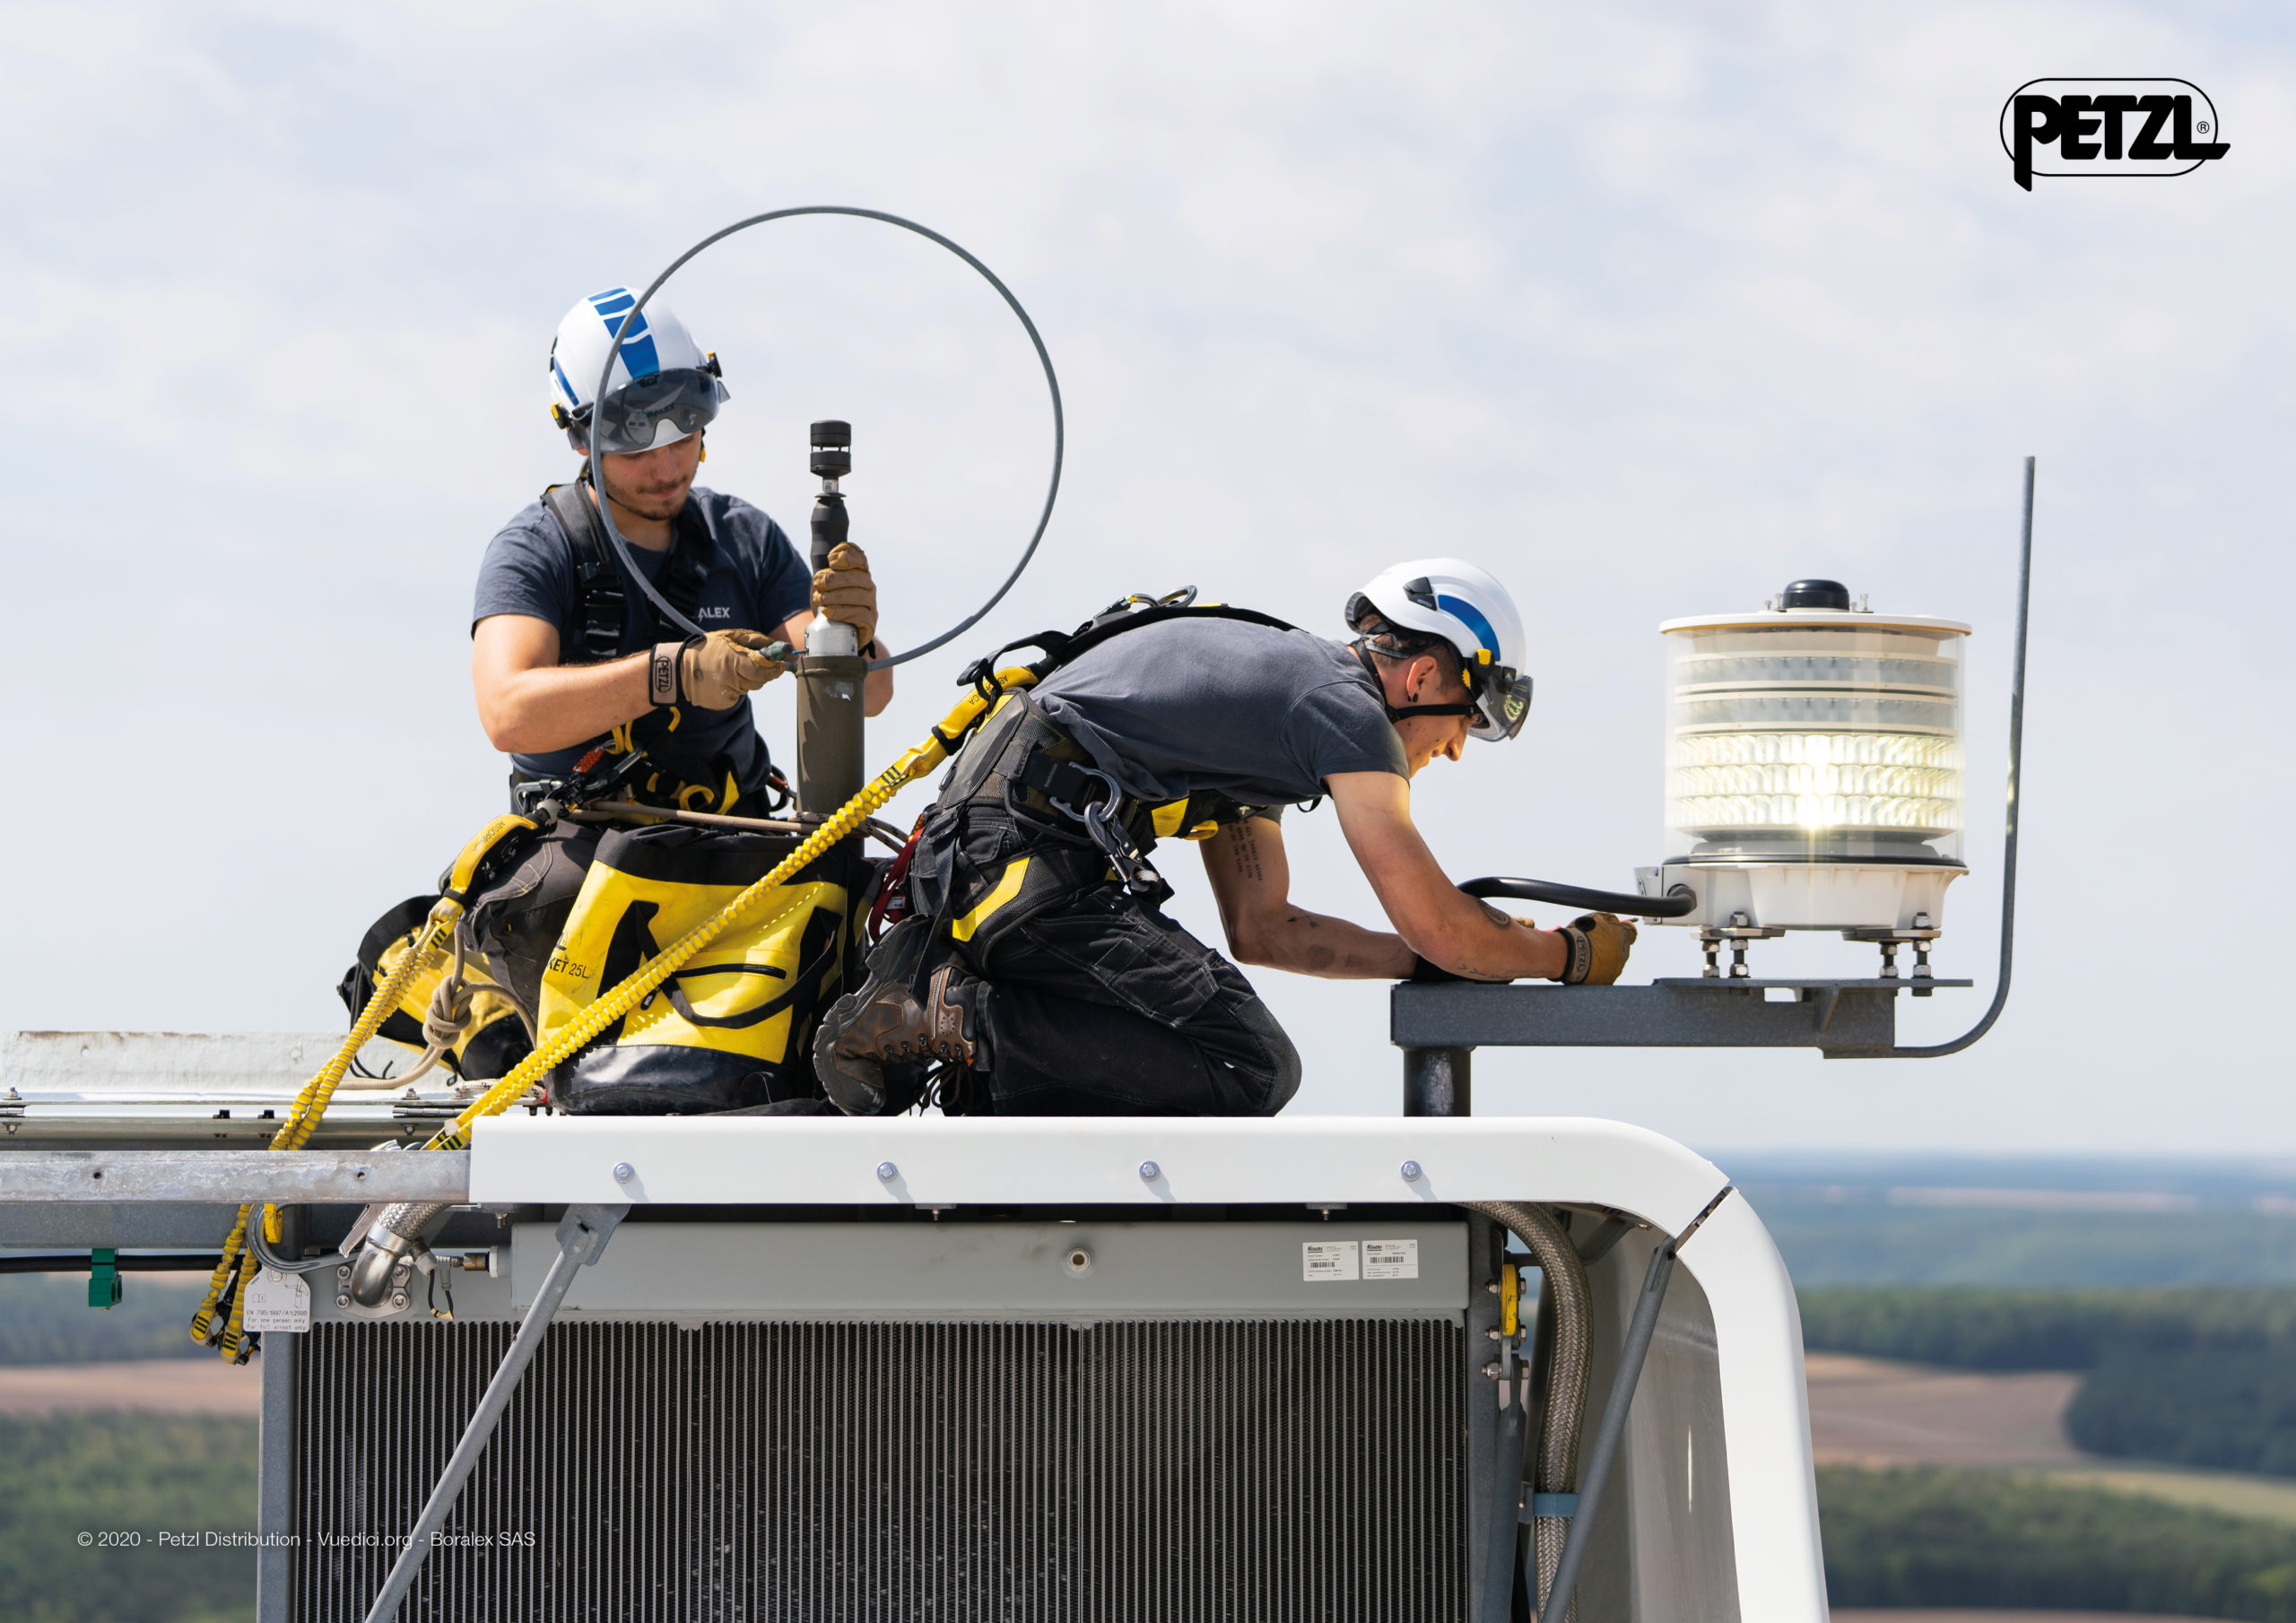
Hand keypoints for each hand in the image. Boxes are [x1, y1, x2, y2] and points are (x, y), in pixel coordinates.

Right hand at [657, 629, 785, 710]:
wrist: (679, 671)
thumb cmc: (705, 650)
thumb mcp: (728, 637)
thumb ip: (753, 640)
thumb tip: (775, 645)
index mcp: (733, 661)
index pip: (763, 668)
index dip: (774, 667)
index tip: (781, 663)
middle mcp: (732, 680)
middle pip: (761, 680)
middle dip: (764, 672)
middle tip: (758, 664)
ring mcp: (728, 694)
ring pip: (751, 687)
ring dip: (748, 679)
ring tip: (732, 669)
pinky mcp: (724, 703)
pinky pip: (739, 694)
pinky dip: (737, 687)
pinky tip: (724, 679)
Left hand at [811, 541, 877, 648]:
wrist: (838, 631)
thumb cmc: (832, 604)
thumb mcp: (825, 585)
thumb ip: (826, 571)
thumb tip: (828, 564)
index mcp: (861, 573)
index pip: (860, 558)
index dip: (847, 556)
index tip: (830, 560)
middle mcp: (869, 587)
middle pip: (857, 577)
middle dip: (834, 578)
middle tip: (818, 582)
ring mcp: (871, 604)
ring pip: (857, 596)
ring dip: (835, 596)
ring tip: (820, 599)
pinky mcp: (870, 621)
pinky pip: (858, 615)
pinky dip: (840, 612)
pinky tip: (828, 612)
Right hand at [1553, 912, 1636, 984]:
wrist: (1568, 955)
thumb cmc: (1580, 935)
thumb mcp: (1594, 918)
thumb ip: (1609, 918)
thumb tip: (1617, 920)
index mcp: (1622, 936)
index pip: (1632, 932)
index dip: (1623, 930)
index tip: (1615, 931)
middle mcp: (1623, 952)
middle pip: (1623, 948)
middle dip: (1613, 945)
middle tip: (1597, 944)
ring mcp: (1617, 968)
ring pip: (1615, 961)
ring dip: (1607, 958)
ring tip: (1590, 956)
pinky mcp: (1609, 979)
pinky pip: (1607, 973)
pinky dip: (1601, 970)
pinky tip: (1589, 966)